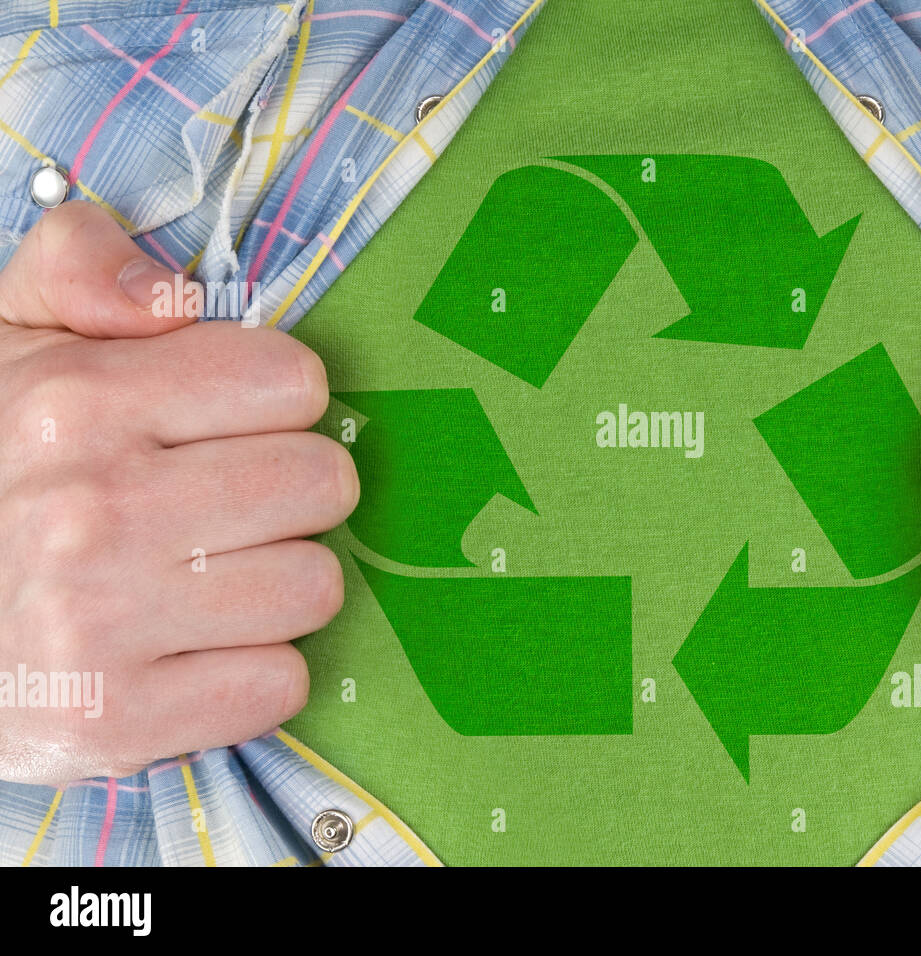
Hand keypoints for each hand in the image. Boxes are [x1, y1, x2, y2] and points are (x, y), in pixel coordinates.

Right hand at [0, 202, 356, 784]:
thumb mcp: (2, 337)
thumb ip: (78, 266)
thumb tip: (174, 296)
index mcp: (77, 403)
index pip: (293, 382)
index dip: (270, 398)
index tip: (226, 420)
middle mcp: (95, 512)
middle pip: (323, 483)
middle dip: (286, 490)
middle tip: (224, 505)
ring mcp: (104, 627)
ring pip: (315, 586)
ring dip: (275, 583)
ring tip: (204, 578)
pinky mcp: (116, 725)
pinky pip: (280, 684)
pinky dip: (249, 672)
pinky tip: (190, 650)